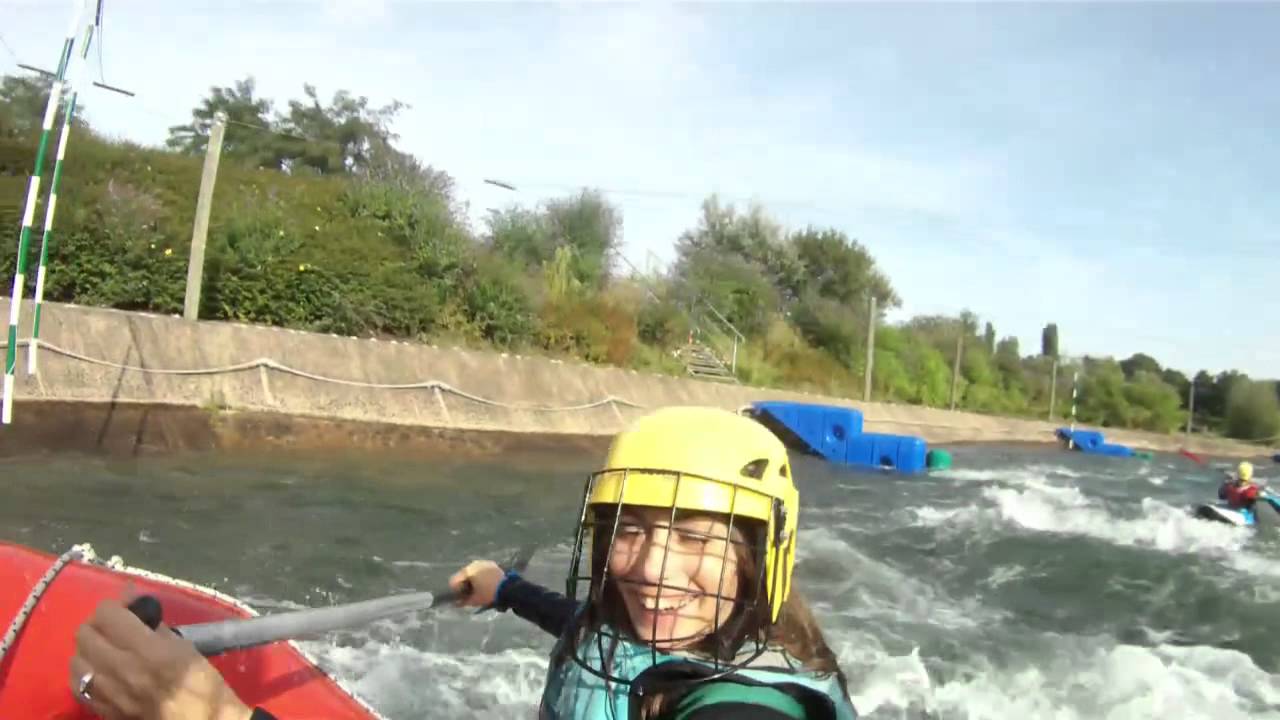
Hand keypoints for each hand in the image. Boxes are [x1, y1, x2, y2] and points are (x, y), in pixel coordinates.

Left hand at [70, 599, 252, 719]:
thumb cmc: (201, 686)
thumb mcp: (186, 649)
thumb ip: (156, 628)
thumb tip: (138, 610)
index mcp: (146, 650)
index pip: (108, 614)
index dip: (115, 606)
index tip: (127, 608)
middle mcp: (120, 669)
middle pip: (85, 633)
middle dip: (98, 624)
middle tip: (114, 627)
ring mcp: (107, 692)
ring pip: (75, 658)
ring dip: (88, 649)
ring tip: (104, 650)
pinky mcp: (101, 709)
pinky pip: (77, 684)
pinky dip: (84, 672)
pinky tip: (98, 671)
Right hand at [449, 559, 505, 607]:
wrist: (509, 589)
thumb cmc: (489, 594)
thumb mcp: (474, 600)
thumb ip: (463, 601)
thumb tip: (456, 603)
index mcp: (468, 571)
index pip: (454, 580)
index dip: (455, 590)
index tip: (458, 598)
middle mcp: (474, 564)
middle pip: (463, 575)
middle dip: (464, 585)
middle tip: (467, 595)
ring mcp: (484, 563)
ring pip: (473, 572)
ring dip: (472, 580)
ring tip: (476, 590)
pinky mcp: (492, 565)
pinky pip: (481, 571)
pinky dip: (480, 577)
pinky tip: (484, 585)